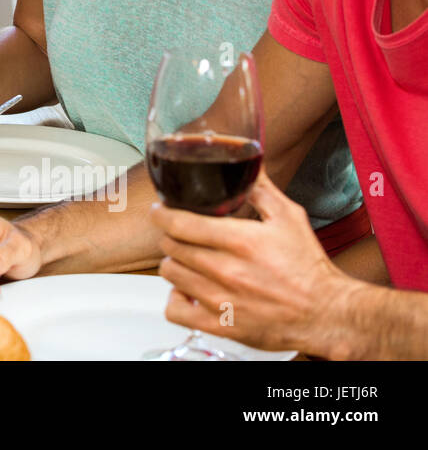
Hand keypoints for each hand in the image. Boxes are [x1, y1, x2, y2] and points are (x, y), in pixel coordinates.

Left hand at [152, 172, 353, 355]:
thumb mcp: (288, 217)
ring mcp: (220, 300)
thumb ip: (260, 188)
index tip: (160, 210)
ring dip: (176, 264)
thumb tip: (246, 162)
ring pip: (170, 273)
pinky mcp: (220, 325)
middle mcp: (226, 270)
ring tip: (189, 261)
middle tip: (182, 235)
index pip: (179, 223)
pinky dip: (177, 299)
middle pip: (171, 246)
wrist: (327, 314)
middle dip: (172, 237)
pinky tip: (189, 291)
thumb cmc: (308, 268)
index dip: (161, 214)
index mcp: (240, 241)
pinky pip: (175, 309)